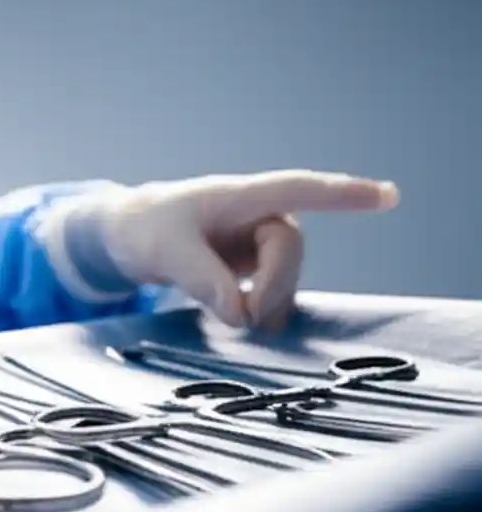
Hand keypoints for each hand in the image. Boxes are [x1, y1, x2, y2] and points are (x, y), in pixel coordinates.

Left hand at [43, 171, 399, 329]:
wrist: (125, 239)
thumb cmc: (144, 231)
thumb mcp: (163, 252)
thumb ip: (201, 280)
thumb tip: (242, 314)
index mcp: (236, 197)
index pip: (297, 190)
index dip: (342, 194)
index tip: (387, 196)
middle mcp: (256, 216)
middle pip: (288, 248)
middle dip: (272, 285)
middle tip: (243, 318)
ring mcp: (257, 243)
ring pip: (285, 277)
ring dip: (266, 302)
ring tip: (231, 317)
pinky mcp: (254, 270)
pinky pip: (275, 294)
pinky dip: (262, 312)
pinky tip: (244, 321)